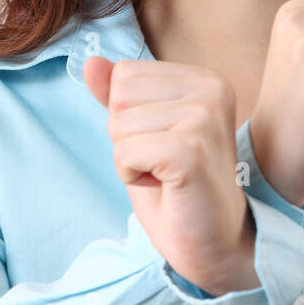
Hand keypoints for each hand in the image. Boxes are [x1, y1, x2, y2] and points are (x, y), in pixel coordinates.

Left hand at [83, 58, 259, 294]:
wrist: (213, 241)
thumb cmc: (178, 189)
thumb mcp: (142, 133)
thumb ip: (118, 95)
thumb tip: (90, 63)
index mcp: (203, 78)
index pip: (124, 74)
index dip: (129, 117)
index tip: (163, 145)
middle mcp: (211, 89)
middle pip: (119, 95)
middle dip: (126, 137)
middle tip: (163, 163)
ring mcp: (204, 117)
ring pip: (118, 126)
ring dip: (129, 160)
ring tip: (166, 176)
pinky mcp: (191, 149)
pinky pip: (124, 152)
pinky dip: (132, 176)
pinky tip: (165, 187)